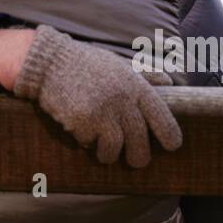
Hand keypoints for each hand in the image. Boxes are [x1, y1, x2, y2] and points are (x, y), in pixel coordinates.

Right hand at [13, 24, 182, 167]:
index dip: (171, 136)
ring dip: (109, 154)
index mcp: (135, 85)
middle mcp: (122, 100)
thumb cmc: (86, 63)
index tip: (172, 146)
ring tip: (104, 152)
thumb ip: (145, 76)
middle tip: (136, 161)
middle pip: (140, 141)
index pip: (162, 118)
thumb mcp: (118, 65)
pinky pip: (90, 143)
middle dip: (139, 157)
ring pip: (115, 149)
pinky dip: (87, 143)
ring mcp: (102, 111)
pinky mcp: (82, 121)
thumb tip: (170, 82)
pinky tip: (81, 132)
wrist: (50, 61)